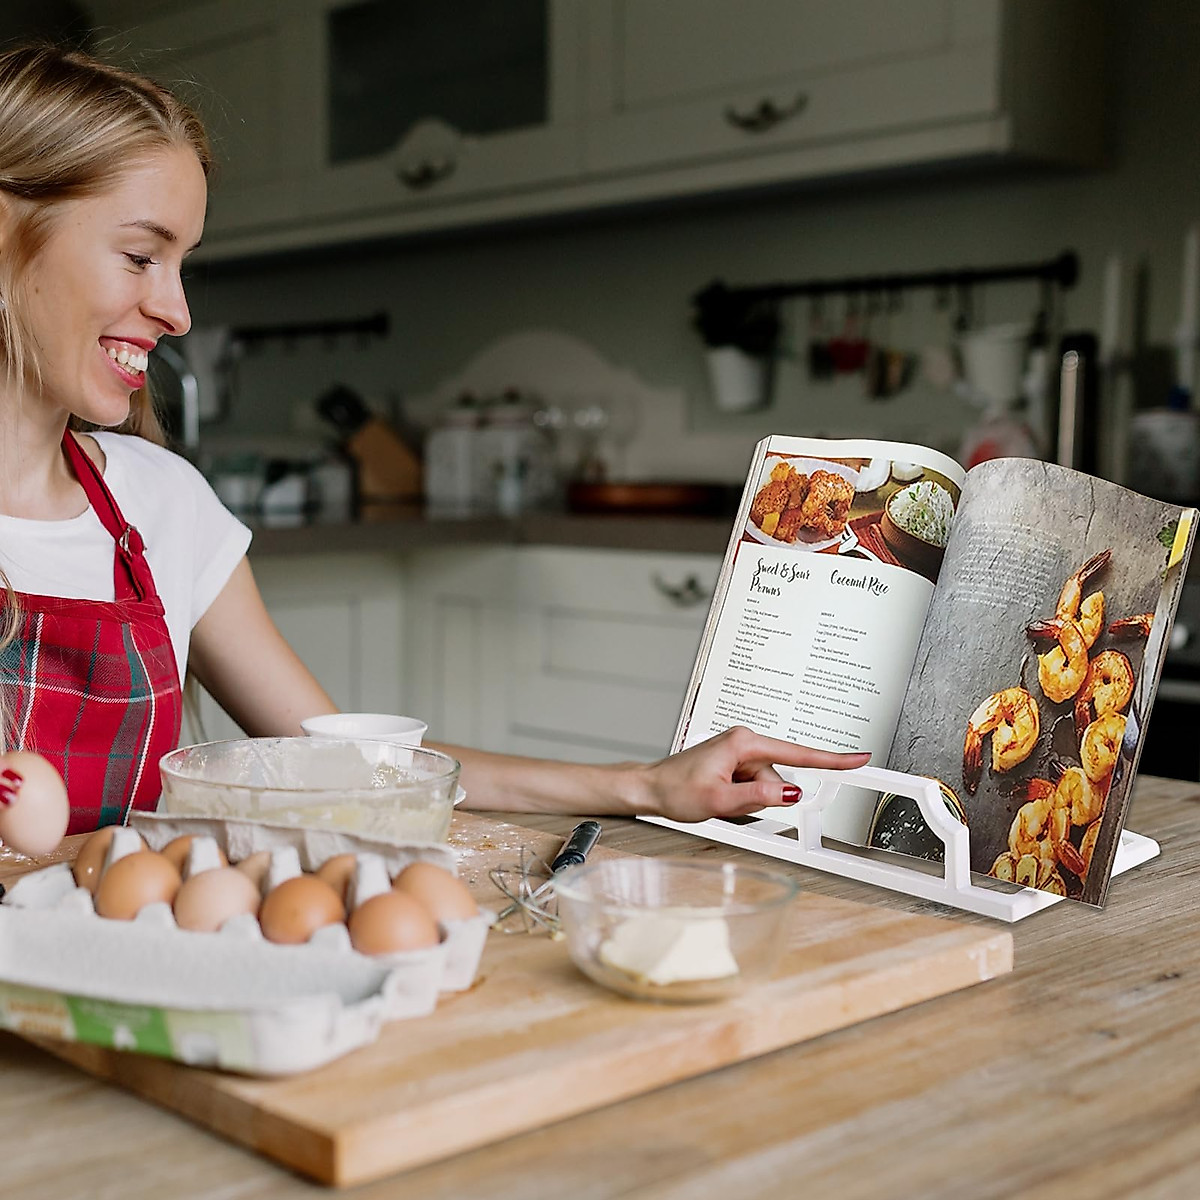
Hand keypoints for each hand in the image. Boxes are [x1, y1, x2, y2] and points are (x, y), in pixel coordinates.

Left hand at [638, 726, 869, 822]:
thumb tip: (793, 792)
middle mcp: (745, 743)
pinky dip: (743, 799)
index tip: (859, 759)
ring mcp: (741, 754)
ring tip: (718, 799)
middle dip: (763, 799)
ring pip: (767, 787)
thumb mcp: (718, 800)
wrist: (650, 788)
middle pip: (779, 779)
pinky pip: (754, 788)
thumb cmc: (675, 790)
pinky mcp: (736, 765)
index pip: (798, 754)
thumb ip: (759, 797)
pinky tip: (720, 798)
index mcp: (744, 743)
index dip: (832, 760)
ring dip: (749, 802)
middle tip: (729, 803)